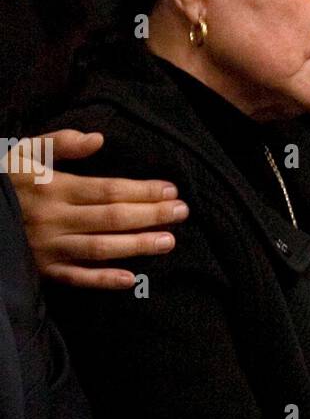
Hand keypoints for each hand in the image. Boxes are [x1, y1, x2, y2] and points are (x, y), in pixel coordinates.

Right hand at [9, 131, 188, 288]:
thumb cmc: (4, 181)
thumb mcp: (24, 152)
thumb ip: (61, 143)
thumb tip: (98, 138)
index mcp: (53, 188)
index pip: (107, 190)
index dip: (142, 191)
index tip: (170, 190)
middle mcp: (54, 219)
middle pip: (111, 218)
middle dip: (150, 215)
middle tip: (182, 213)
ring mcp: (49, 248)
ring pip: (100, 248)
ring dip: (137, 245)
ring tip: (169, 241)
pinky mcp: (43, 270)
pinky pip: (77, 278)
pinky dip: (103, 280)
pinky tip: (131, 278)